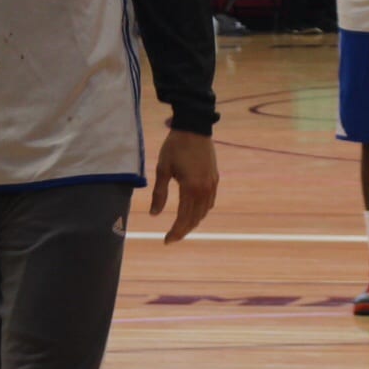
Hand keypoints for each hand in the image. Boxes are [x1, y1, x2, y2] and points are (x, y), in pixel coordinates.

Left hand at [148, 129, 217, 243]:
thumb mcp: (162, 169)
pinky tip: (193, 213)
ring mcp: (212, 185)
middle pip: (195, 218)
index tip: (166, 240)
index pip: (183, 218)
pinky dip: (201, 212)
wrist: (194, 128)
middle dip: (183, 230)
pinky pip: (209, 202)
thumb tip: (154, 214)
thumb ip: (159, 194)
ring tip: (180, 227)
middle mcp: (204, 189)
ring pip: (204, 212)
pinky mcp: (215, 179)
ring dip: (192, 222)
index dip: (175, 231)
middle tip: (170, 238)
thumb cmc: (175, 147)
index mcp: (191, 188)